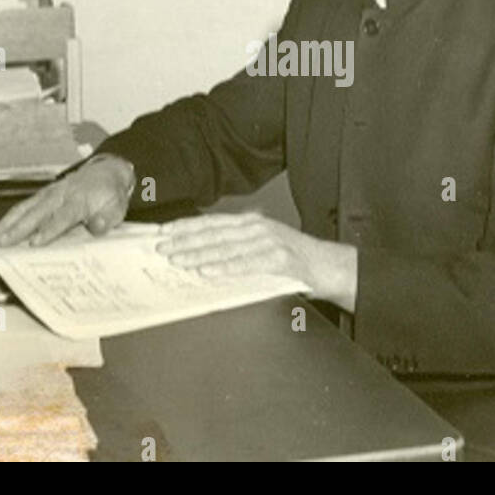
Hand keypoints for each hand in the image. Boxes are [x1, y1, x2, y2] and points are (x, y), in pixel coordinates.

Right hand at [0, 154, 134, 246]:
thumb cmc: (111, 195)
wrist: (107, 171)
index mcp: (80, 199)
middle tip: (0, 243)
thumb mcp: (118, 207)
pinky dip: (6, 219)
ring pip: (23, 209)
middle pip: (36, 213)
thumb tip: (97, 226)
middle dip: (17, 228)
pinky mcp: (41, 196)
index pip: (62, 216)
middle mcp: (60, 195)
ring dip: (5, 224)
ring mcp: (48, 194)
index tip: (35, 243)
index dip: (48, 230)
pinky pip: (21, 208)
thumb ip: (107, 218)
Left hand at [155, 212, 356, 310]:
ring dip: (200, 255)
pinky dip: (225, 268)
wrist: (331, 266)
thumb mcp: (264, 246)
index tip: (165, 232)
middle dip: (186, 241)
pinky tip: (208, 271)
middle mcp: (259, 227)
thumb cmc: (296, 260)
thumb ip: (238, 247)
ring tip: (179, 260)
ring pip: (227, 248)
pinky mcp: (281, 259)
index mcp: (253, 223)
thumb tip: (203, 256)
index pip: (213, 222)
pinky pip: (247, 264)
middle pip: (216, 233)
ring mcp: (271, 241)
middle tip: (163, 248)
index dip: (187, 227)